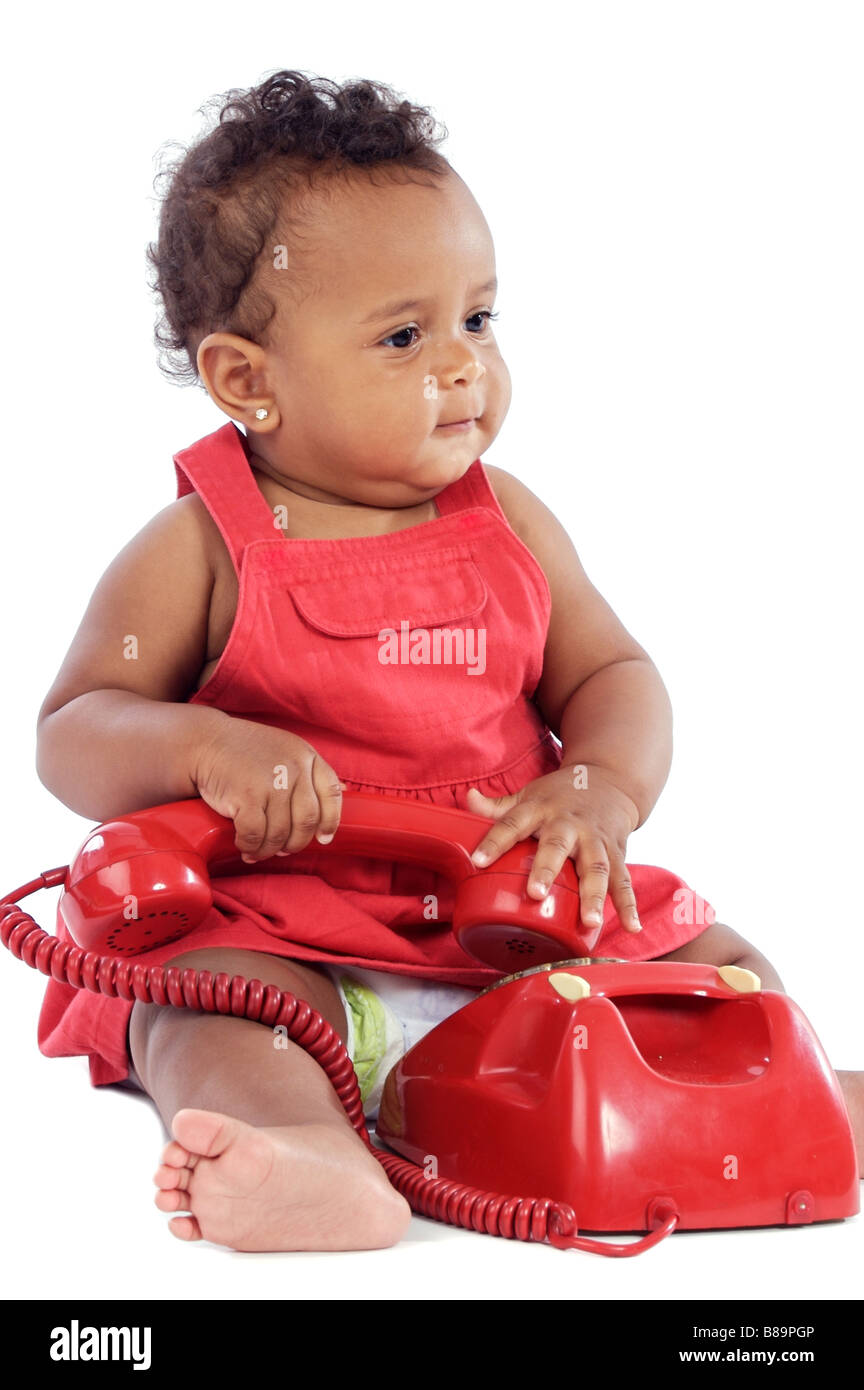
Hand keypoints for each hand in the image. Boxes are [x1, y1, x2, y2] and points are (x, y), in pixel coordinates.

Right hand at [192, 717, 344, 862]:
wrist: (206, 742)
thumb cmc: (246, 750)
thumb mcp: (286, 750)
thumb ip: (310, 771)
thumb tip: (344, 790)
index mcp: (306, 755)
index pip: (331, 793)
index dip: (331, 821)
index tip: (323, 838)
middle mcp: (293, 768)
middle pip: (307, 821)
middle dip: (296, 843)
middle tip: (283, 850)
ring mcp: (271, 783)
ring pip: (281, 833)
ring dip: (269, 850)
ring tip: (260, 852)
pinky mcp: (246, 797)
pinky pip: (256, 835)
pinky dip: (251, 847)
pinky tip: (245, 848)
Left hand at [465, 764, 642, 933]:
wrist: (611, 780)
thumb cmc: (562, 794)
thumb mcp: (529, 794)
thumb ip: (498, 806)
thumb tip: (468, 799)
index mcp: (541, 810)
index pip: (513, 824)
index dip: (494, 841)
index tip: (478, 860)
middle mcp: (570, 824)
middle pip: (558, 846)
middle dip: (547, 870)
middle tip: (536, 894)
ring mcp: (596, 839)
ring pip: (597, 867)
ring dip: (594, 895)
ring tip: (589, 921)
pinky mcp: (618, 852)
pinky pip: (624, 881)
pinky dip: (629, 904)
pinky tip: (631, 926)